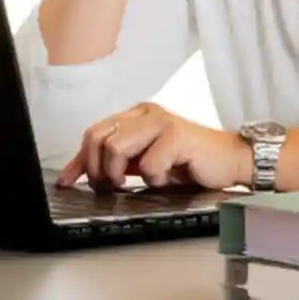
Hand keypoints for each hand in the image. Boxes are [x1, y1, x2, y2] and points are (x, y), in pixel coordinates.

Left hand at [55, 102, 249, 190]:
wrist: (231, 160)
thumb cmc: (191, 162)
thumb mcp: (146, 161)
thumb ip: (119, 163)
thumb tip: (85, 174)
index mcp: (136, 116)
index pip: (95, 132)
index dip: (79, 160)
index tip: (67, 181)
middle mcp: (146, 113)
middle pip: (98, 137)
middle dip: (97, 168)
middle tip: (110, 186)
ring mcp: (161, 122)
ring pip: (116, 147)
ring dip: (120, 174)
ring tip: (138, 182)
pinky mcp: (176, 135)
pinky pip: (147, 164)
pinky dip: (153, 179)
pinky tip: (167, 178)